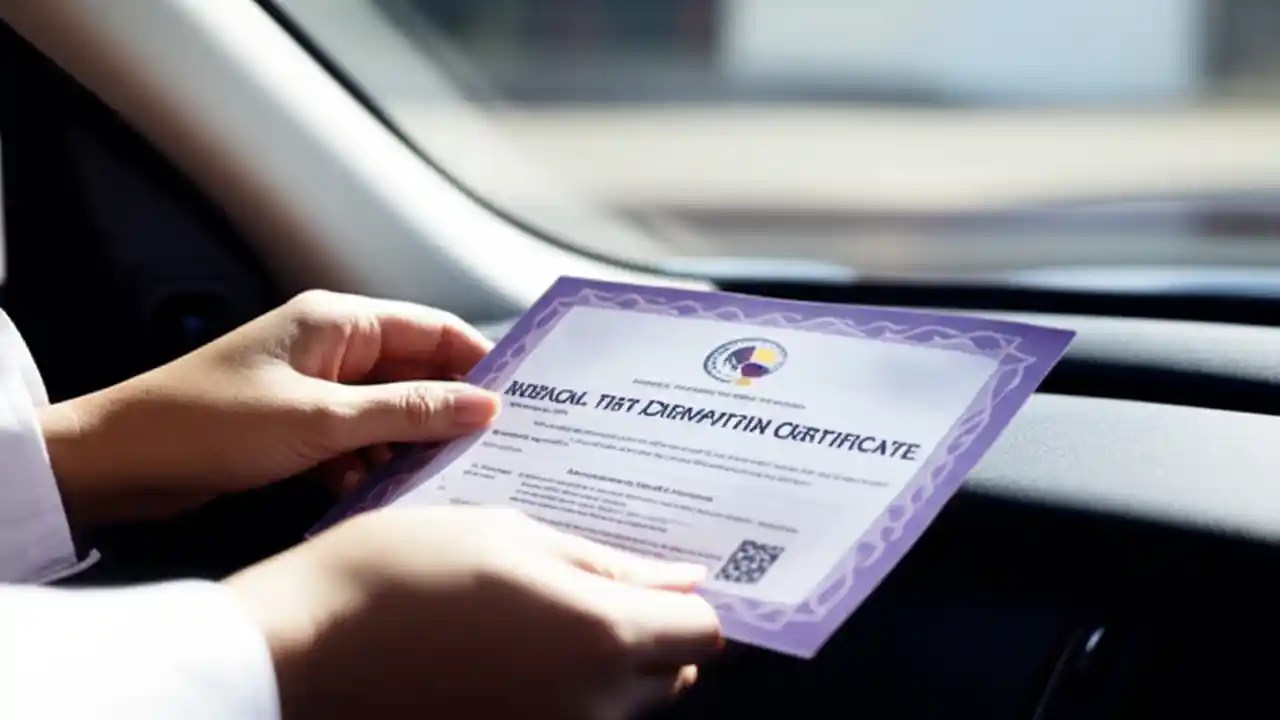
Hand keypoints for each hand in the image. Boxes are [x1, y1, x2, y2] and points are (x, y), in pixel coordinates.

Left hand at [39, 290, 499, 528]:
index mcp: (339, 321)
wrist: (118, 461)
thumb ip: (408, 412)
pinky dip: (365, 464)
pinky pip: (354, 439)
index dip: (479, 364)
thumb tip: (484, 406)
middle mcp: (331, 346)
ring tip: (423, 481)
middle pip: (415, 374)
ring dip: (403, 446)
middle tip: (484, 454)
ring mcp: (313, 386)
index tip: (517, 405)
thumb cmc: (209, 424)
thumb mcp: (322, 421)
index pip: (434, 330)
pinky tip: (364, 491)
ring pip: (387, 413)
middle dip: (443, 414)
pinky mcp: (295, 423)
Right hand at [227, 507, 722, 719]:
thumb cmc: (408, 568)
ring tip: (544, 611)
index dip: (689, 602)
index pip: (702, 634)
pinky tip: (514, 648)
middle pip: (668, 673)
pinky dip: (563, 690)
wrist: (306, 645)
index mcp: (603, 636)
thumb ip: (608, 566)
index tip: (661, 578)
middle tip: (597, 585)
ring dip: (609, 662)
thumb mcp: (515, 538)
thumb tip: (684, 582)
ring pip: (623, 703)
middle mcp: (593, 704)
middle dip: (652, 632)